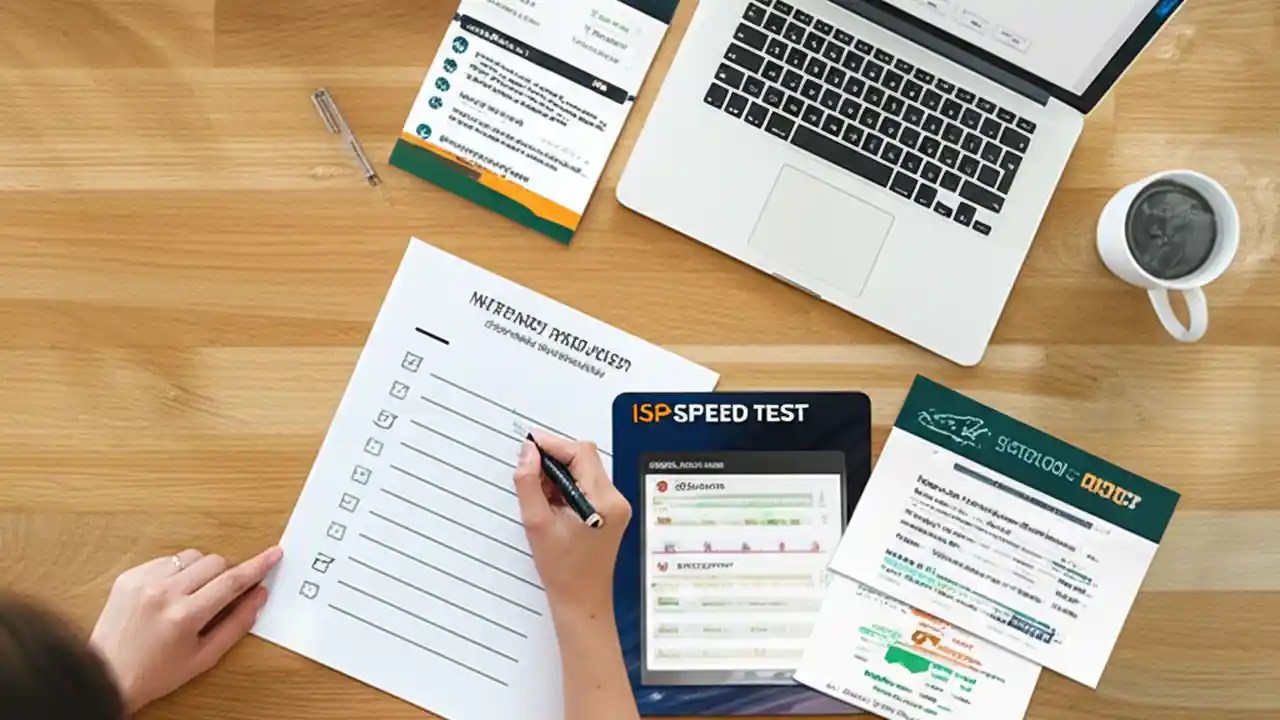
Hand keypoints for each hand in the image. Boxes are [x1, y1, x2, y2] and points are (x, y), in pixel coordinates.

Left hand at [89, 546, 282, 712]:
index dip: (258, 566)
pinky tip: (169, 595)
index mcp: (185, 616)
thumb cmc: (155, 673)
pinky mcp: (130, 576)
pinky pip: (167, 560)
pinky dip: (176, 572)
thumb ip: (237, 624)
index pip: (232, 581)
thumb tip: (260, 595)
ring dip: (201, 571)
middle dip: (226, 575)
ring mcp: (143, 582)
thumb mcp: (204, 657)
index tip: (274, 553)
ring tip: (190, 597)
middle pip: (215, 562)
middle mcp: (164, 594)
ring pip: (192, 556)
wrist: (105, 675)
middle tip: (219, 596)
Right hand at [514, 433, 630, 618]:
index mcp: (604, 501)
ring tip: (538, 493)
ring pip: (584, 470)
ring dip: (559, 473)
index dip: (553, 444)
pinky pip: (586, 485)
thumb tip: (527, 453)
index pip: (581, 453)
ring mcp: (614, 505)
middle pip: (584, 458)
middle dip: (554, 459)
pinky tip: (550, 503)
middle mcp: (615, 499)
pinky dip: (565, 486)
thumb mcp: (537, 524)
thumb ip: (529, 484)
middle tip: (528, 470)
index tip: (529, 445)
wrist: (581, 601)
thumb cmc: (562, 570)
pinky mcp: (609, 511)